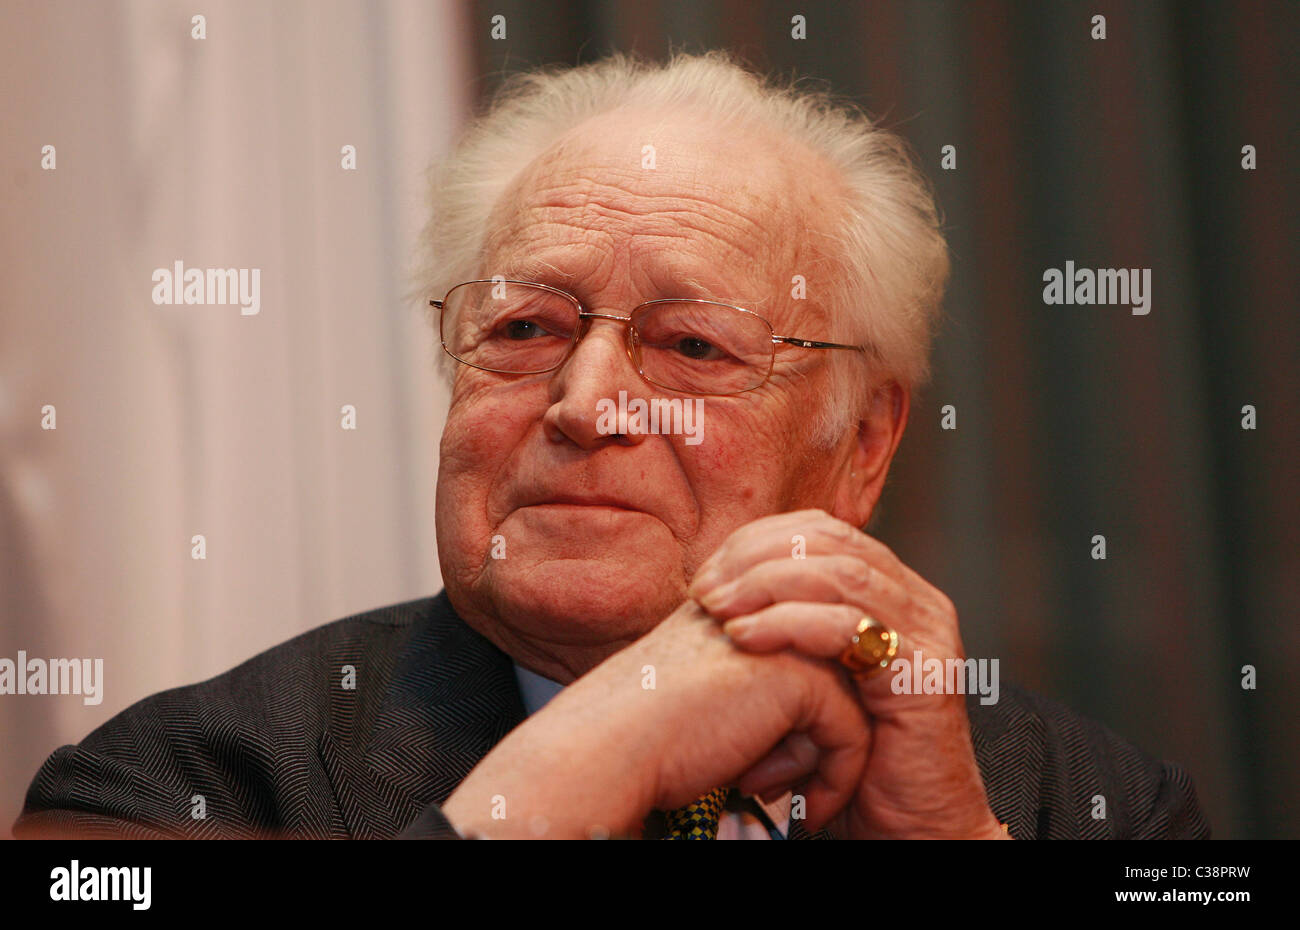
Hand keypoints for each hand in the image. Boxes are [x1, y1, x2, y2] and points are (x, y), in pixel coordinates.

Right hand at [441, 598, 869, 838]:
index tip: (793, 750)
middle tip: (802, 780)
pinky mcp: (800, 675)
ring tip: (791, 795)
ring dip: (831, 757)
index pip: (806, 619)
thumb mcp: (707, 691)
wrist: (609, 744)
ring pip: (853, 700)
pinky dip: (833, 777)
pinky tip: (793, 804)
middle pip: (836, 664)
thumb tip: (808, 721)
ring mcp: (787, 634)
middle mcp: (766, 606)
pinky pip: (851, 731)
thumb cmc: (641, 732)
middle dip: (831, 726)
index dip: (813, 685)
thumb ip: (753, 681)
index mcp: (735, 596)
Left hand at [689, 509, 1006, 839]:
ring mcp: (928, 636)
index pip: (824, 533)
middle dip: (756, 558)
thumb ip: (787, 629)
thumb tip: (715, 590)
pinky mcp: (923, 676)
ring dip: (764, 586)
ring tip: (714, 608)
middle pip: (830, 543)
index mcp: (894, 594)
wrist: (912, 832)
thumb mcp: (813, 679)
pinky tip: (743, 637)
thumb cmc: (854, 761)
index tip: (708, 571)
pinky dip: (787, 624)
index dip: (761, 541)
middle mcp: (919, 604)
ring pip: (838, 576)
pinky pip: (847, 628)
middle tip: (703, 588)